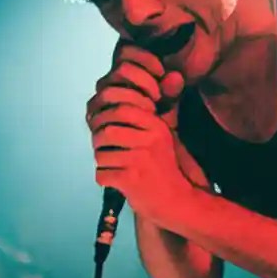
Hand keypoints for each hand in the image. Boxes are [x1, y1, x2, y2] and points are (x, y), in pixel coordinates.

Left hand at [86, 44, 192, 220]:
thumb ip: (161, 108)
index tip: (105, 125)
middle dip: (98, 139)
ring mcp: (139, 160)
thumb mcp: (166, 134)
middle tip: (103, 147)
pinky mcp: (131, 180)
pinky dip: (104, 179)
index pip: (121, 107)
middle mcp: (148, 140)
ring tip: (110, 165)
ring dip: (101, 160)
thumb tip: (171, 75)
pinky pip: (102, 174)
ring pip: (100, 153)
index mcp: (155, 125)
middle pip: (105, 129)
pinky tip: (115, 181)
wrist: (178, 202)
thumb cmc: (166, 167)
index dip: (105, 115)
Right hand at [88, 43, 184, 128]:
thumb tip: (175, 77)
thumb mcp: (169, 108)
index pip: (126, 50)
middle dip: (143, 78)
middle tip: (158, 94)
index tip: (162, 72)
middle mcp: (106, 86)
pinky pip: (103, 111)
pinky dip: (124, 114)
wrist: (148, 158)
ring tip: (152, 108)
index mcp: (122, 74)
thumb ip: (171, 92)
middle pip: (121, 68)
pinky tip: (141, 120)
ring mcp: (98, 103)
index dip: (145, 58)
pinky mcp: (94, 122)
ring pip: (110, 89)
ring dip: (134, 96)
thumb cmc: (157, 129)